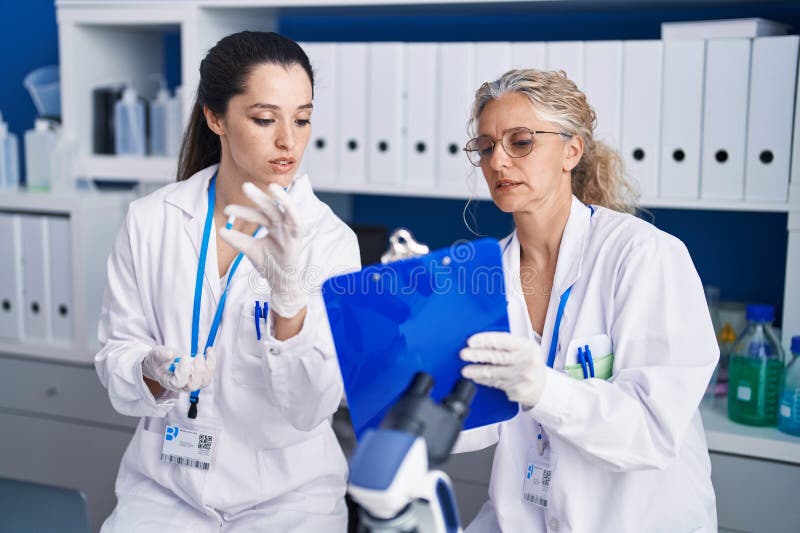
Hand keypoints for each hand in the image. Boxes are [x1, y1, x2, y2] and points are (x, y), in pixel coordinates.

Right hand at [142, 346, 216, 393]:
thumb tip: (170, 354)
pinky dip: (211, 362)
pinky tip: (209, 350)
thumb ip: (161, 355)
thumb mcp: (155, 355)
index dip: (184, 371)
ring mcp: (191, 383)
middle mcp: (181, 386)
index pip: (179, 382)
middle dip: (198, 370)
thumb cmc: (158, 360)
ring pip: (204, 381)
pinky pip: (209, 374)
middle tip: (198, 356)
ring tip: (207, 352)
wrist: (161, 363)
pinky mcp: (199, 377)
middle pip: (194, 384)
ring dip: (209, 367)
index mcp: (169, 382)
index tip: (185, 357)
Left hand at [219, 182, 305, 317]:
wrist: (280, 282)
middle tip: (244, 185)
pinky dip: (291, 208)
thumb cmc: (269, 264)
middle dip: (258, 197)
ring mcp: (290, 230)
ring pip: (284, 210)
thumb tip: (220, 230)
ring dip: (279, 197)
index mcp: (272, 226)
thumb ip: (237, 240)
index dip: (243, 211)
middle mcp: (282, 225)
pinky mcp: (296, 237)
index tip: (227, 209)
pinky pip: (296, 220)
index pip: (257, 214)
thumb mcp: (250, 250)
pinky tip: (283, 200)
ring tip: (271, 185)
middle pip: (270, 207)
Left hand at [460, 332, 546, 407]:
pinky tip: (476, 378)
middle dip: (477, 355)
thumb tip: (480, 342)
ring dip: (476, 371)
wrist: (543, 387)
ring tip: (465, 370)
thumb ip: (506, 344)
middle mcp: (526, 360)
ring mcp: (522, 376)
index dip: (485, 340)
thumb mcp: (524, 349)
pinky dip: (483, 380)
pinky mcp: (517, 390)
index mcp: (527, 346)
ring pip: (493, 372)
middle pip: (497, 356)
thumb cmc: (528, 363)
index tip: (471, 341)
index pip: (503, 340)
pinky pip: (495, 383)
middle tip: (463, 354)